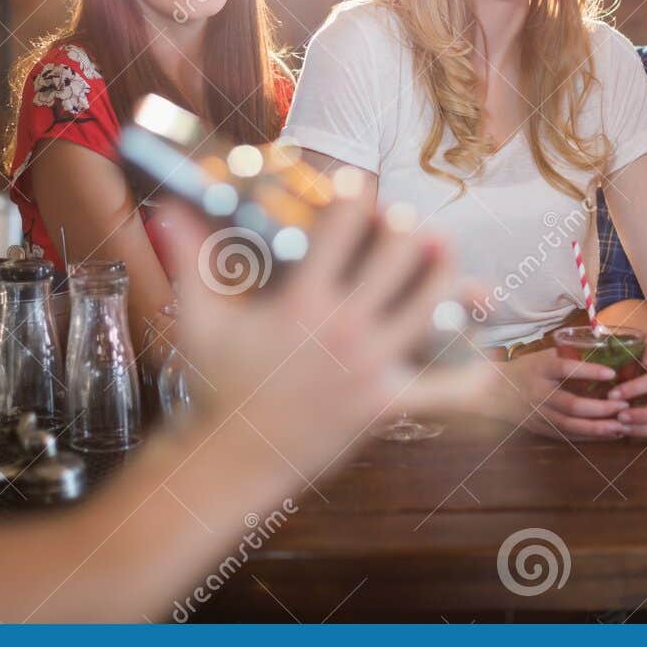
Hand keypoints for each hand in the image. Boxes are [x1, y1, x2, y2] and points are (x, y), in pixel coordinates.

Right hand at [157, 192, 468, 474]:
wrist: (233, 460)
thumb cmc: (218, 386)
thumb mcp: (200, 318)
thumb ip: (191, 257)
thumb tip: (167, 207)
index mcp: (303, 302)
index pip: (344, 227)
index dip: (355, 196)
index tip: (356, 186)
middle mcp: (344, 329)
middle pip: (403, 254)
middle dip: (408, 229)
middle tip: (403, 223)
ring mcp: (371, 367)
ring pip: (434, 305)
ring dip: (444, 274)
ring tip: (440, 256)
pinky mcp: (387, 405)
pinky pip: (445, 389)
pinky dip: (468, 373)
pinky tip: (479, 353)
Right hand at [504, 348, 628, 440]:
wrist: (494, 392)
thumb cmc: (525, 369)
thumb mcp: (542, 356)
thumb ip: (567, 355)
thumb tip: (604, 351)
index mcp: (539, 369)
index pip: (565, 369)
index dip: (588, 371)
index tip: (612, 374)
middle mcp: (538, 393)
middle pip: (571, 404)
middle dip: (600, 408)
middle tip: (624, 405)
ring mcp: (538, 414)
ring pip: (570, 425)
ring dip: (598, 427)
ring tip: (621, 426)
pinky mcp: (540, 429)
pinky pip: (567, 436)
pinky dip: (589, 437)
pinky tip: (608, 434)